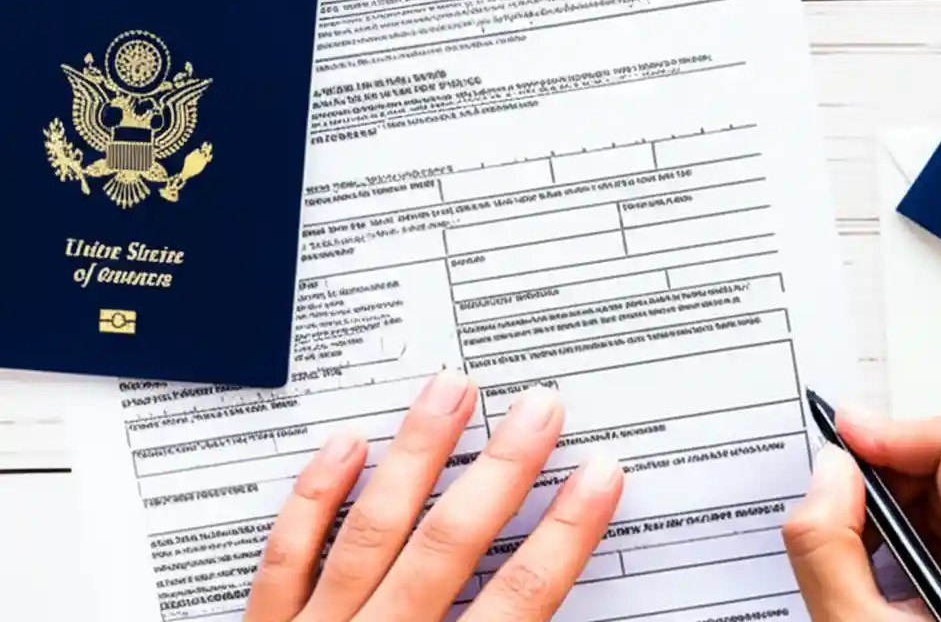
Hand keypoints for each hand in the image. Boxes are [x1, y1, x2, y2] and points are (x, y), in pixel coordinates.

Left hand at [245, 371, 624, 621]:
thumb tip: (549, 617)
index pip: (521, 603)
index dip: (567, 533)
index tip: (602, 479)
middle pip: (452, 548)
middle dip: (504, 472)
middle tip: (540, 410)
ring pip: (373, 529)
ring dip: (418, 455)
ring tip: (450, 393)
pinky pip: (285, 555)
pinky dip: (313, 497)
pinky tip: (343, 445)